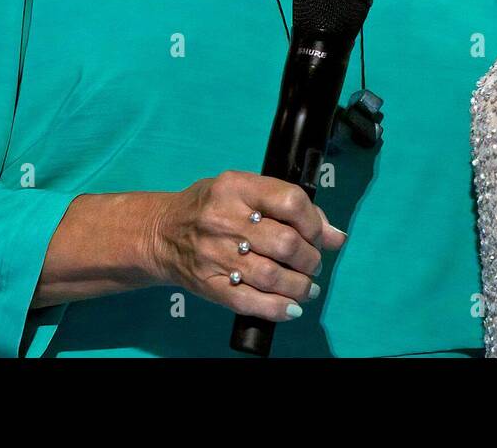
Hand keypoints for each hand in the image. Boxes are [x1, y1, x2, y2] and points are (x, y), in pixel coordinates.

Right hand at [146, 170, 346, 321]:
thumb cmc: (211, 206)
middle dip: (311, 258)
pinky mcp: (208, 285)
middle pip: (285, 243)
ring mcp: (215, 254)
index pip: (290, 201)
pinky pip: (249, 302)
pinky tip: (291, 307)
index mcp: (237, 187)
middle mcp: (225, 219)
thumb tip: (336, 236)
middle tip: (313, 263)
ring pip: (272, 276)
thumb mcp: (245, 190)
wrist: (160, 233)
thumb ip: (289, 206)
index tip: (320, 235)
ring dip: (300, 286)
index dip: (315, 222)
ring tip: (307, 286)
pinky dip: (277, 308)